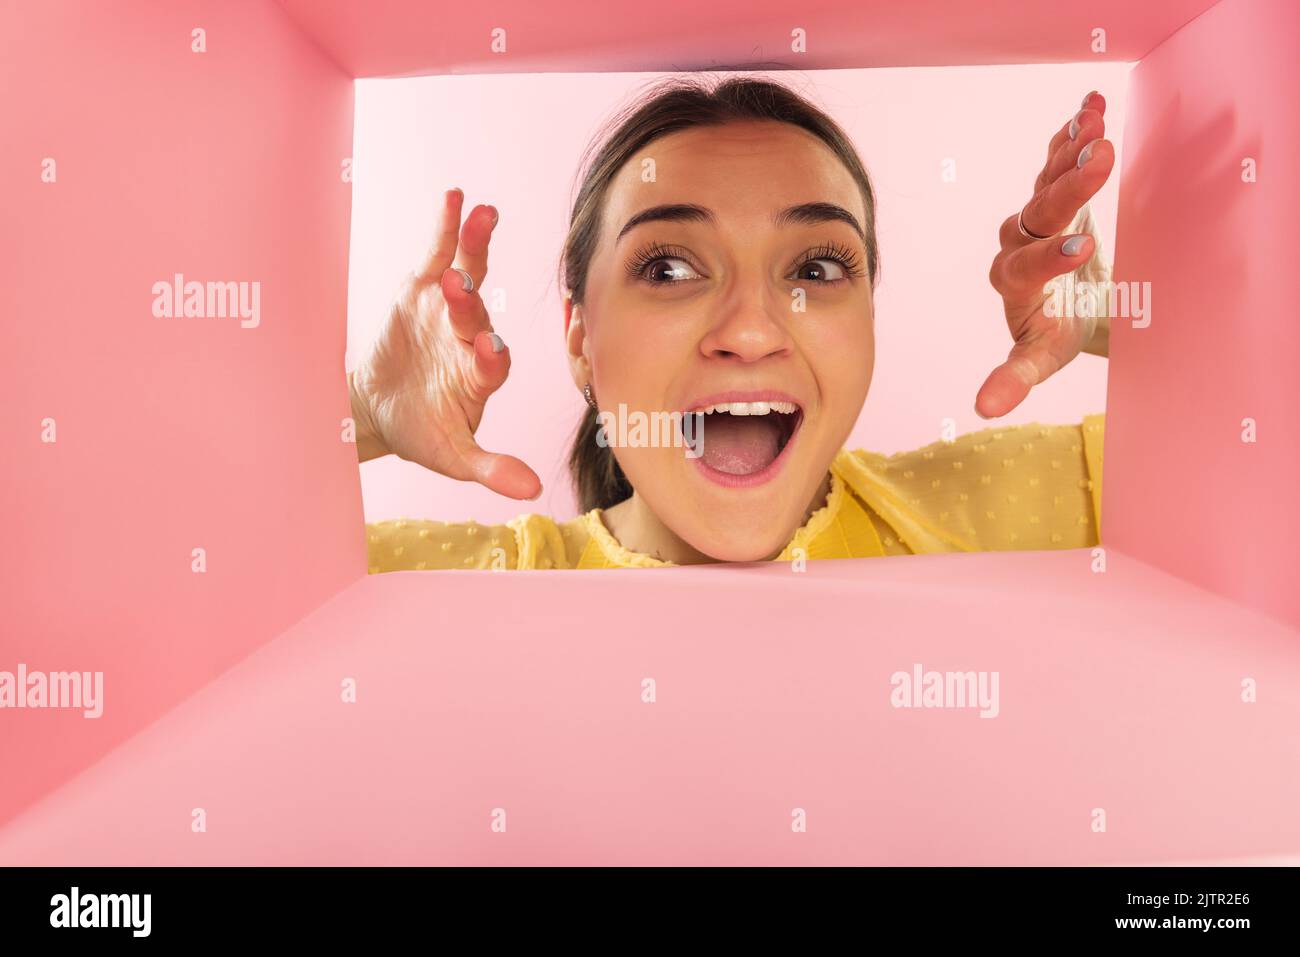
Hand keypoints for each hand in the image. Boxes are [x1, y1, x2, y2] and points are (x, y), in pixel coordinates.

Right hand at [348, 187, 541, 499]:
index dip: (491, 358)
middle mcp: (472, 338)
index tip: (488, 351)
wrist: (380, 408)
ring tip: (479, 214)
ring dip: (473, 247)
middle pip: (476, 316)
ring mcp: (449, 309)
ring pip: (468, 275)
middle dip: (469, 302)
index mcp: (481, 377)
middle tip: (462, 285)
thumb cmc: (422, 432)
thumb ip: (490, 468)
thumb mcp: (453, 456)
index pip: (492, 365)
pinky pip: (438, 252)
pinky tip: (454, 196)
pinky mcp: (422, 287)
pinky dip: (445, 226)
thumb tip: (533, 491)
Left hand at [977, 91, 1115, 418]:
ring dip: (1070, 152)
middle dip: (1068, 189)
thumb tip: (983, 410)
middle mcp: (1017, 245)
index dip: (1050, 259)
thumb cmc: (1056, 336)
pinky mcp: (1052, 193)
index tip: (1084, 248)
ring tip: (1096, 124)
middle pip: (1037, 214)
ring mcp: (1035, 215)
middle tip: (1100, 162)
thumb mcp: (1041, 359)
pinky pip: (1058, 158)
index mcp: (1014, 285)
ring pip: (1047, 180)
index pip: (1025, 269)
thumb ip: (1014, 377)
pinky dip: (1072, 133)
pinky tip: (1092, 105)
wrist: (1071, 309)